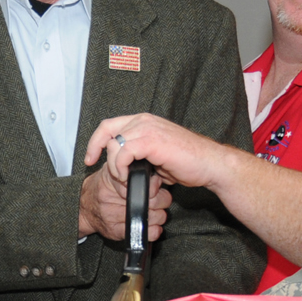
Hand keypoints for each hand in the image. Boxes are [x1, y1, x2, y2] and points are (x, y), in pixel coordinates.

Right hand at [77, 163, 171, 240]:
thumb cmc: (101, 187)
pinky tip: (151, 226)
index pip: (144, 182)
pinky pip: (143, 233)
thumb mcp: (112, 169)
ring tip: (153, 211)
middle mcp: (111, 197)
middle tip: (159, 200)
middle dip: (161, 200)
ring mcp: (113, 215)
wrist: (83, 207)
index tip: (155, 186)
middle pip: (152, 201)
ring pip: (152, 217)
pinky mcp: (116, 231)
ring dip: (158, 216)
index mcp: (113, 178)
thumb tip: (153, 174)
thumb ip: (132, 168)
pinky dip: (153, 231)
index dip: (155, 185)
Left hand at [84, 114, 231, 191]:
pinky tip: (128, 178)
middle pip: (106, 130)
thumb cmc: (189, 162)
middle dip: (96, 150)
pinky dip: (120, 168)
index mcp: (145, 121)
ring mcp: (148, 128)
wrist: (210, 165)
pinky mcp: (151, 141)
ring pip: (114, 145)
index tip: (91, 157)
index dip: (96, 141)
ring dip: (113, 166)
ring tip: (124, 180)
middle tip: (93, 166)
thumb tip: (125, 168)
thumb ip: (140, 156)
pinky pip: (123, 153)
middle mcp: (144, 120)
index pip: (110, 125)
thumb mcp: (157, 157)